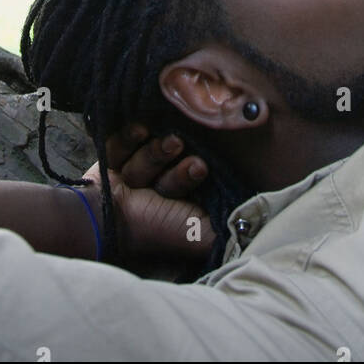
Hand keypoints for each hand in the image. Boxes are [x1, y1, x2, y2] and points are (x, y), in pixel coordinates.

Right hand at [81, 124, 215, 269]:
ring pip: (147, 152)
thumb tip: (256, 219)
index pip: (187, 176)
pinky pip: (120, 142)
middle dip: (171, 155)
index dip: (190, 170)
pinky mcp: (109, 161)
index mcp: (175, 201)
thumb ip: (227, 229)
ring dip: (154, 149)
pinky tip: (140, 128)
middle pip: (166, 161)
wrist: (106, 227)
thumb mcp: (199, 235)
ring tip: (167, 142)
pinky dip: (128, 135)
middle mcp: (154, 186)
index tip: (200, 166)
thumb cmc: (154, 231)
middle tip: (179, 146)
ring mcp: (130, 173)